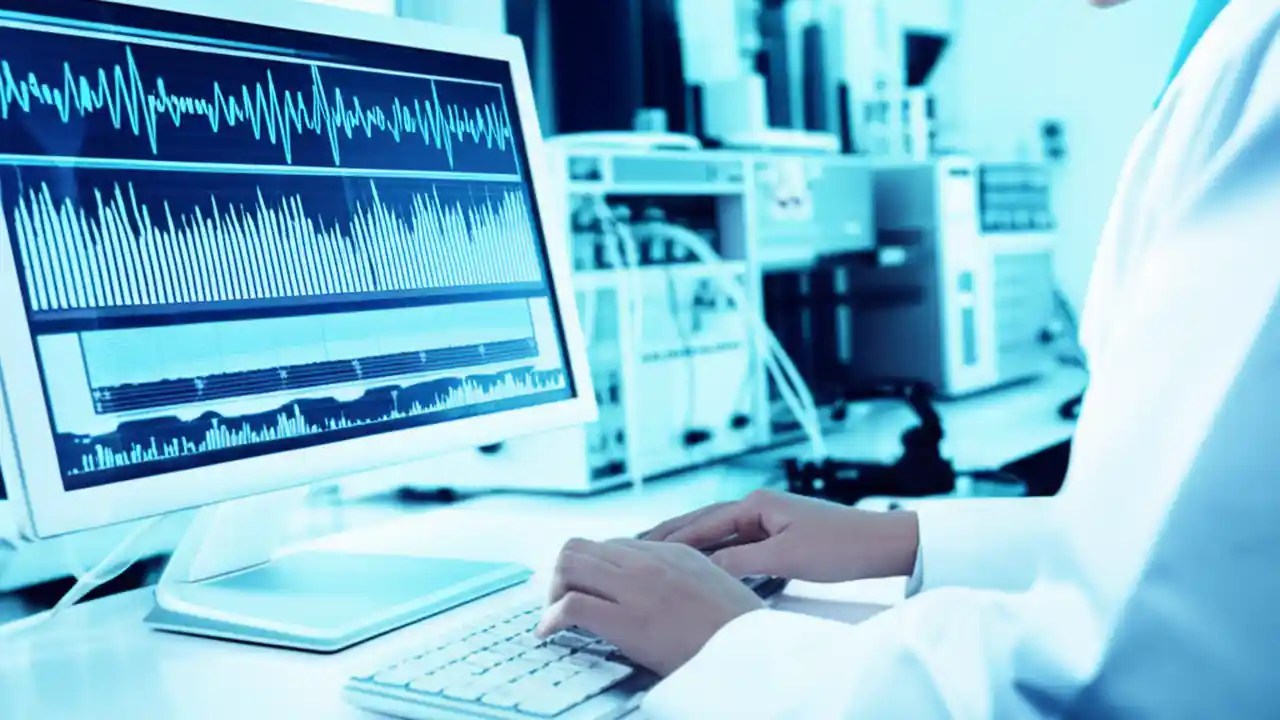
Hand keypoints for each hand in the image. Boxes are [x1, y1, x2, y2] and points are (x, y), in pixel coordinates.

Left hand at [537, 538, 764, 675]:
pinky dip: (551, 619)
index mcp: (673, 552)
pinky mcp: (627, 620)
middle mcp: (650, 562)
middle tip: (562, 602)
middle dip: (563, 575)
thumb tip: (658, 592)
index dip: (591, 569)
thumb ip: (683, 579)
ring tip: (556, 617)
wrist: (757, 654)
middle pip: (580, 547)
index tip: (586, 590)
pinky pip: (570, 606)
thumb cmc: (741, 631)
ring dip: (553, 590)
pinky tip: (550, 634)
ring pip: (568, 564)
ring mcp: (637, 588)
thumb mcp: (715, 587)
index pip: (610, 545)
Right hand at [643, 488, 918, 582]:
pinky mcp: (781, 533)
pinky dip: (715, 549)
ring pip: (720, 531)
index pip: (702, 522)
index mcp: (757, 505)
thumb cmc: (840, 546)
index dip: (670, 536)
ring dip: (691, 541)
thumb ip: (741, 562)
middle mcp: (759, 506)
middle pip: (704, 520)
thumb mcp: (785, 558)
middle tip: (635, 543)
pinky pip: (737, 541)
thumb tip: (703, 567)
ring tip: (659, 550)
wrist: (882, 543)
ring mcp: (770, 519)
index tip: (639, 545)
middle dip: (671, 532)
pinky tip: (704, 560)